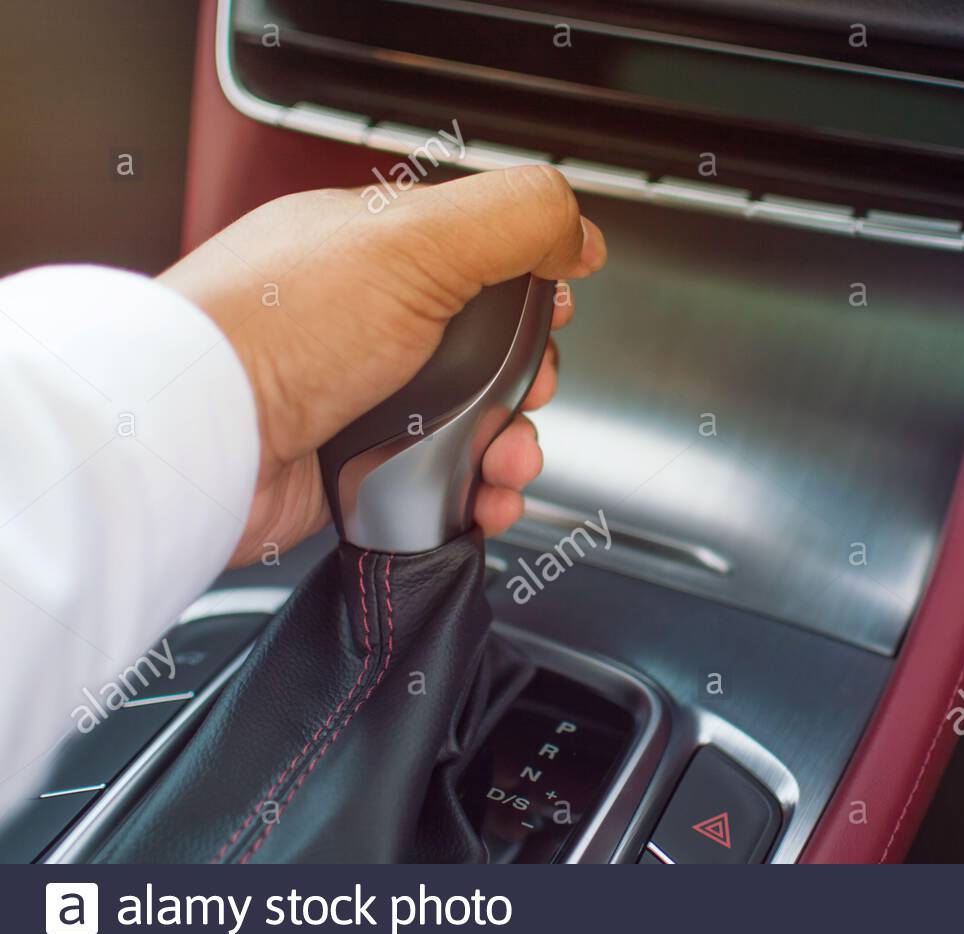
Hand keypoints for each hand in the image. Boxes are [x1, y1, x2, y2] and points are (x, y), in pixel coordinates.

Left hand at [158, 166, 606, 566]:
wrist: (197, 439)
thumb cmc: (271, 330)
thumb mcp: (413, 240)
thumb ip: (513, 218)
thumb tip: (579, 231)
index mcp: (381, 252)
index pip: (484, 258)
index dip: (533, 287)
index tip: (554, 308)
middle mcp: (375, 324)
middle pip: (494, 352)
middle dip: (532, 379)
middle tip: (527, 388)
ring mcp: (368, 399)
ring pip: (478, 425)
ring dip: (514, 448)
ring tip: (506, 462)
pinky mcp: (362, 468)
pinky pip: (445, 484)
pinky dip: (477, 496)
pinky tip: (484, 498)